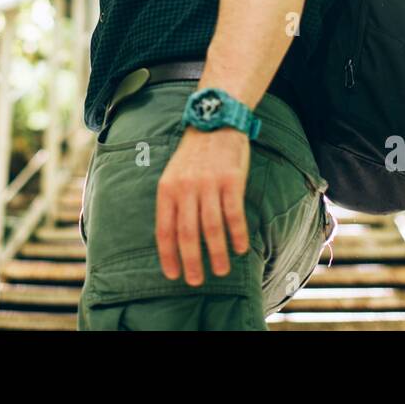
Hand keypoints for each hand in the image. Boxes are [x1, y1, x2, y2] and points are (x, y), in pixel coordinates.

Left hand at [156, 127, 251, 285]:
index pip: (164, 229)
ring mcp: (208, 183)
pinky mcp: (230, 180)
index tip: (173, 275)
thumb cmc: (194, 155)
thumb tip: (174, 238)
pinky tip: (240, 248)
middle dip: (191, 261)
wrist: (215, 121)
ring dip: (217, 253)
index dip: (168, 255)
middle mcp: (185, 188)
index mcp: (167, 189)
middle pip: (187, 233)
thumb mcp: (173, 175)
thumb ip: (173, 202)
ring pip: (211, 227)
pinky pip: (233, 213)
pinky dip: (237, 234)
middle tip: (196, 281)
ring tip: (221, 271)